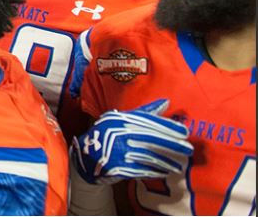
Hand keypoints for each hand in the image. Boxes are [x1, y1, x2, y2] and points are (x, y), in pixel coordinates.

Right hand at [72, 99, 192, 184]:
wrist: (85, 156)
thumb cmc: (107, 134)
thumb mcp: (121, 119)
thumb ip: (144, 112)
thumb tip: (167, 102)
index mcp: (120, 119)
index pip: (149, 122)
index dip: (168, 126)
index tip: (184, 132)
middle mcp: (118, 133)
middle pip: (151, 138)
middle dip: (172, 144)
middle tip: (188, 149)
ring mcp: (117, 150)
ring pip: (148, 156)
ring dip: (166, 161)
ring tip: (178, 165)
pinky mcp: (117, 166)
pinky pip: (140, 169)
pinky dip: (154, 171)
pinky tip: (164, 172)